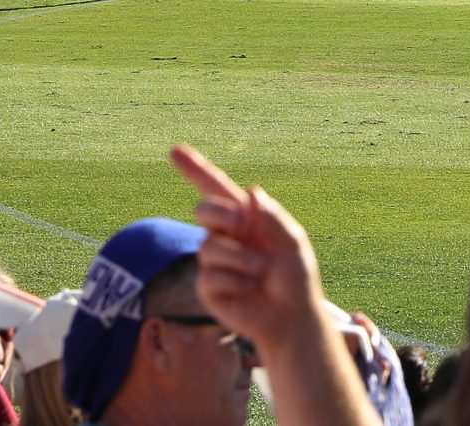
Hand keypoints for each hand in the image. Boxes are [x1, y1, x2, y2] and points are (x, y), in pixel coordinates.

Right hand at [168, 144, 328, 351]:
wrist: (291, 319)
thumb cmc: (295, 278)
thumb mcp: (292, 243)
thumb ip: (272, 217)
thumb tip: (253, 191)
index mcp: (245, 218)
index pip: (215, 188)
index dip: (194, 169)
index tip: (174, 150)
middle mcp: (226, 236)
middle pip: (204, 209)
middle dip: (218, 213)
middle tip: (240, 224)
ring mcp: (214, 262)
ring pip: (208, 246)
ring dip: (239, 257)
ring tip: (260, 270)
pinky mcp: (208, 288)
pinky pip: (209, 276)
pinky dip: (234, 282)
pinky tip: (248, 290)